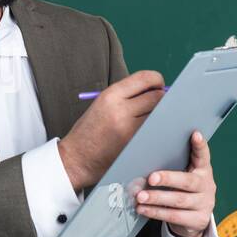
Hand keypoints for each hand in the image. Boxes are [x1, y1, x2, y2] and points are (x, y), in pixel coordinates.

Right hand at [58, 70, 165, 191]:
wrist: (75, 159)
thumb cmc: (89, 131)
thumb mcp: (102, 104)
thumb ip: (126, 95)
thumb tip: (156, 89)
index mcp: (111, 95)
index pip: (145, 78)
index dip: (157, 80)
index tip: (158, 87)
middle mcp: (121, 110)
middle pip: (157, 97)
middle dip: (161, 99)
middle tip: (158, 106)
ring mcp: (129, 129)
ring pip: (159, 116)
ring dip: (161, 116)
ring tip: (152, 120)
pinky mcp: (135, 146)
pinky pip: (155, 133)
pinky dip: (156, 131)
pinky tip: (149, 134)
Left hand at [135, 130, 215, 236]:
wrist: (194, 219)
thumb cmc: (183, 190)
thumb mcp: (183, 176)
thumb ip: (173, 166)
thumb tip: (143, 157)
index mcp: (203, 170)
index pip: (203, 156)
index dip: (200, 146)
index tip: (195, 134)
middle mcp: (207, 186)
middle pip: (187, 181)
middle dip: (168, 179)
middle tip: (151, 178)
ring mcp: (204, 204)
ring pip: (178, 200)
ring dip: (157, 198)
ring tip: (140, 197)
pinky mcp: (198, 220)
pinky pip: (174, 216)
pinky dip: (156, 212)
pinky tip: (143, 209)